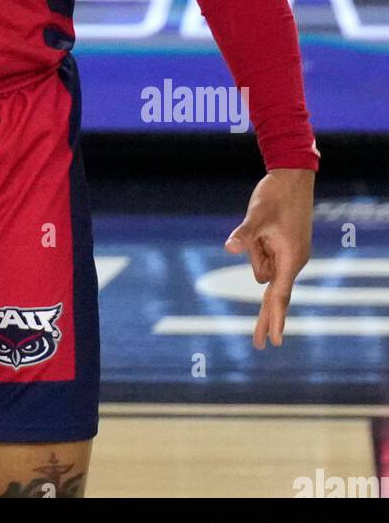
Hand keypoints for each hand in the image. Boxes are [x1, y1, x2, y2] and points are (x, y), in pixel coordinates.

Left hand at [225, 169, 313, 349]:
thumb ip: (244, 234)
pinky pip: (263, 255)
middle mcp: (292, 260)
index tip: (275, 340)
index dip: (275, 318)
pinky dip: (258, 247)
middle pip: (275, 294)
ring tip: (262, 226)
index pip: (280, 295)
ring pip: (261, 267)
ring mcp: (289, 254)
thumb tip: (229, 247)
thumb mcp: (256, 215)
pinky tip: (262, 229)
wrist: (292, 177)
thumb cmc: (275, 196)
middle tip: (260, 346)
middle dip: (266, 317)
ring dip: (256, 252)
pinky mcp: (284, 247)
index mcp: (290, 258)